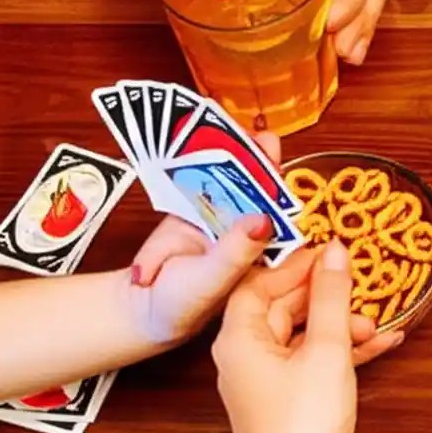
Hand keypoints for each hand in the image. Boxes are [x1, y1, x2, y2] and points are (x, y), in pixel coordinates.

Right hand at [126, 132, 284, 343]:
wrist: (144, 305)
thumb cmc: (183, 304)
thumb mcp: (209, 282)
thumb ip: (234, 254)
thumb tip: (263, 221)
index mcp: (266, 252)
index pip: (285, 221)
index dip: (287, 196)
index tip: (285, 176)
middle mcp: (250, 229)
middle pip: (265, 192)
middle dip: (266, 165)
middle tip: (264, 140)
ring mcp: (225, 213)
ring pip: (237, 179)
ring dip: (239, 152)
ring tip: (236, 127)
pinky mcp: (198, 203)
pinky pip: (206, 176)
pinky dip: (207, 154)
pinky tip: (206, 131)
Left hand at [214, 242, 400, 432]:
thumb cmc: (301, 423)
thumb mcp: (325, 349)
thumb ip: (332, 297)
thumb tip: (335, 251)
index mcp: (240, 339)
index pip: (259, 283)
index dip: (294, 264)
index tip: (328, 251)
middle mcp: (246, 357)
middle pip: (284, 308)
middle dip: (326, 296)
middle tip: (358, 281)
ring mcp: (267, 380)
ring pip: (304, 334)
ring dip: (342, 325)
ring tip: (376, 325)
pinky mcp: (289, 399)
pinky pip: (315, 360)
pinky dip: (345, 350)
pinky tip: (382, 343)